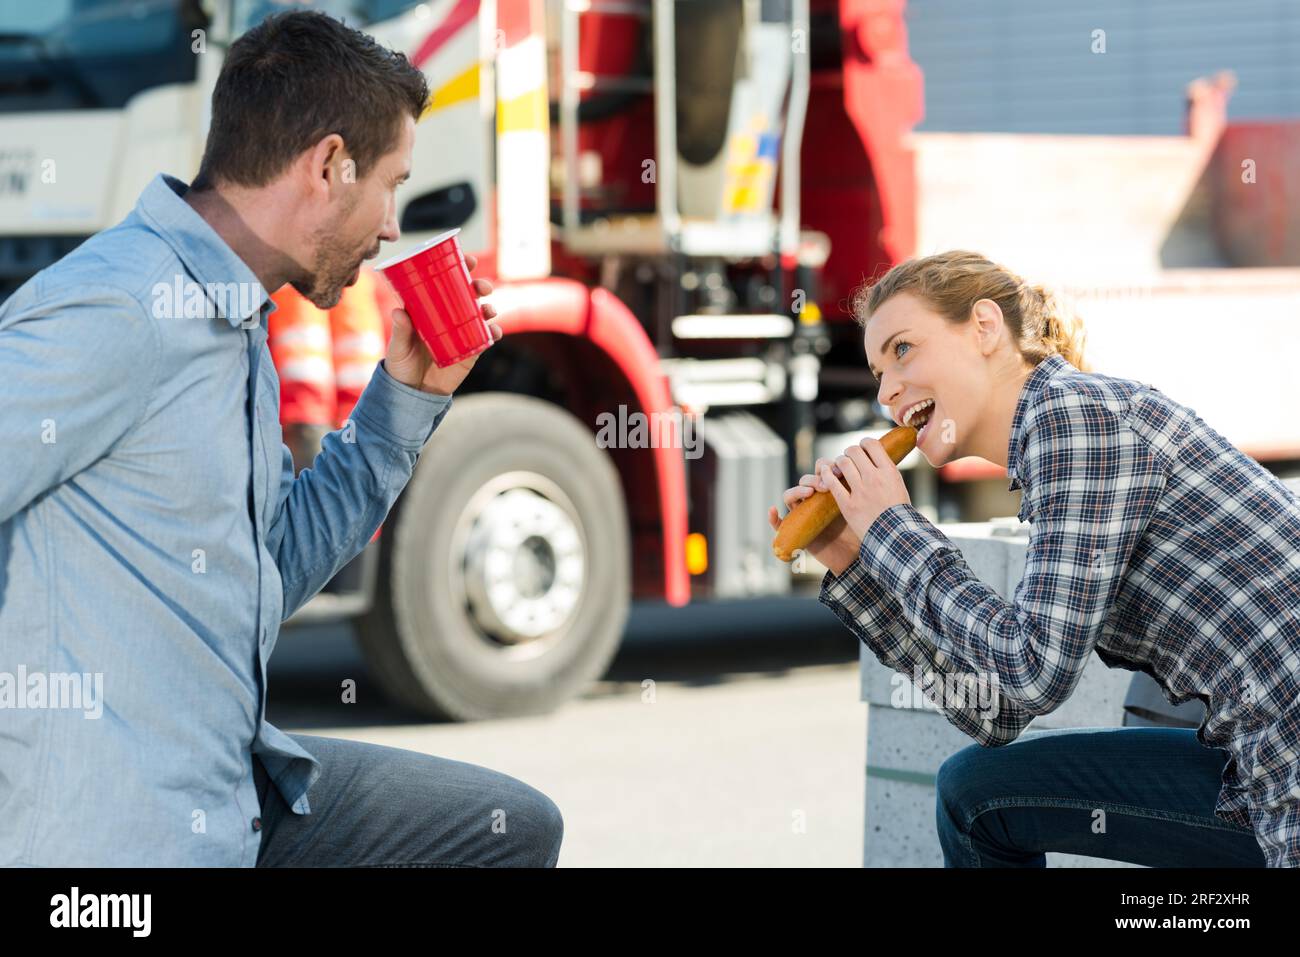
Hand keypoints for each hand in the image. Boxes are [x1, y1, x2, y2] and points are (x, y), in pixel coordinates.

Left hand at [384, 252, 502, 395]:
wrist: (413, 393)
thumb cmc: (401, 366)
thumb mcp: (398, 348)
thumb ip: (400, 331)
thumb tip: (399, 312)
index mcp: (430, 309)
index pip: (446, 283)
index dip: (460, 268)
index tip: (469, 260)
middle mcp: (448, 316)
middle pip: (468, 295)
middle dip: (479, 286)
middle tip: (482, 287)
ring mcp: (462, 332)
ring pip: (481, 313)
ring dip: (489, 307)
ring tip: (488, 309)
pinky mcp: (471, 350)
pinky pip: (487, 338)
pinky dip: (494, 333)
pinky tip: (495, 331)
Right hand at [768, 458, 862, 575]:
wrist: (857, 556)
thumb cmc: (863, 529)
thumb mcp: (865, 505)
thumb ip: (866, 488)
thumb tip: (880, 464)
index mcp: (831, 489)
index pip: (822, 468)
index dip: (827, 465)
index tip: (840, 469)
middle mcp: (815, 499)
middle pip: (806, 479)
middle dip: (814, 478)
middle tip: (826, 486)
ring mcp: (804, 513)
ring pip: (791, 495)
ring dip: (797, 490)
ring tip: (808, 493)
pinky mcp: (797, 530)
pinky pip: (780, 524)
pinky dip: (773, 518)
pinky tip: (773, 511)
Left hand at [817, 438, 911, 542]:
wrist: (895, 537)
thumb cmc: (899, 513)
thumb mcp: (899, 486)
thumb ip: (886, 472)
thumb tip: (876, 458)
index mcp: (889, 472)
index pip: (872, 445)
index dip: (864, 443)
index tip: (862, 448)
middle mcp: (874, 478)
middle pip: (854, 451)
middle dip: (849, 452)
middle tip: (849, 457)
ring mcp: (860, 491)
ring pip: (842, 463)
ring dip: (839, 462)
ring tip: (840, 466)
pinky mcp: (848, 505)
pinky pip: (832, 483)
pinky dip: (826, 474)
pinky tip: (825, 472)